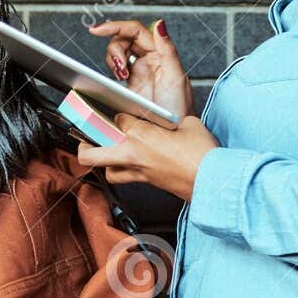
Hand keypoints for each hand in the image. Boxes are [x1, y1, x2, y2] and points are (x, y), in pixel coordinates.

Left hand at [75, 114, 217, 201]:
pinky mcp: (149, 184)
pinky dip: (124, 172)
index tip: (125, 113)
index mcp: (141, 133)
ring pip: (107, 172)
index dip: (121, 114)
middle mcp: (134, 154)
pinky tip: (131, 166)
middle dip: (84, 147)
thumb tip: (171, 124)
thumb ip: (173, 121)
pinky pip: (126, 179)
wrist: (213, 181)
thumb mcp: (189, 124)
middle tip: (85, 140)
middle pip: (92, 154)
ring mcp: (139, 172)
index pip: (118, 118)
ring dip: (104, 163)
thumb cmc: (204, 155)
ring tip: (107, 155)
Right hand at [89, 18, 193, 117]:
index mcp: (161, 52)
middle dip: (115, 49)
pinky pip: (117, 67)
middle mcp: (150, 57)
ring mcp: (139, 69)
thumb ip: (168, 49)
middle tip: (120, 67)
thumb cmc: (179, 107)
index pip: (135, 30)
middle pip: (123, 39)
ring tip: (121, 74)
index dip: (116, 26)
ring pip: (118, 52)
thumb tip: (160, 24)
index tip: (97, 30)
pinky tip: (119, 78)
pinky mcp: (131, 82)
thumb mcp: (176, 76)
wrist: (173, 131)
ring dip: (113, 59)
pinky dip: (113, 68)